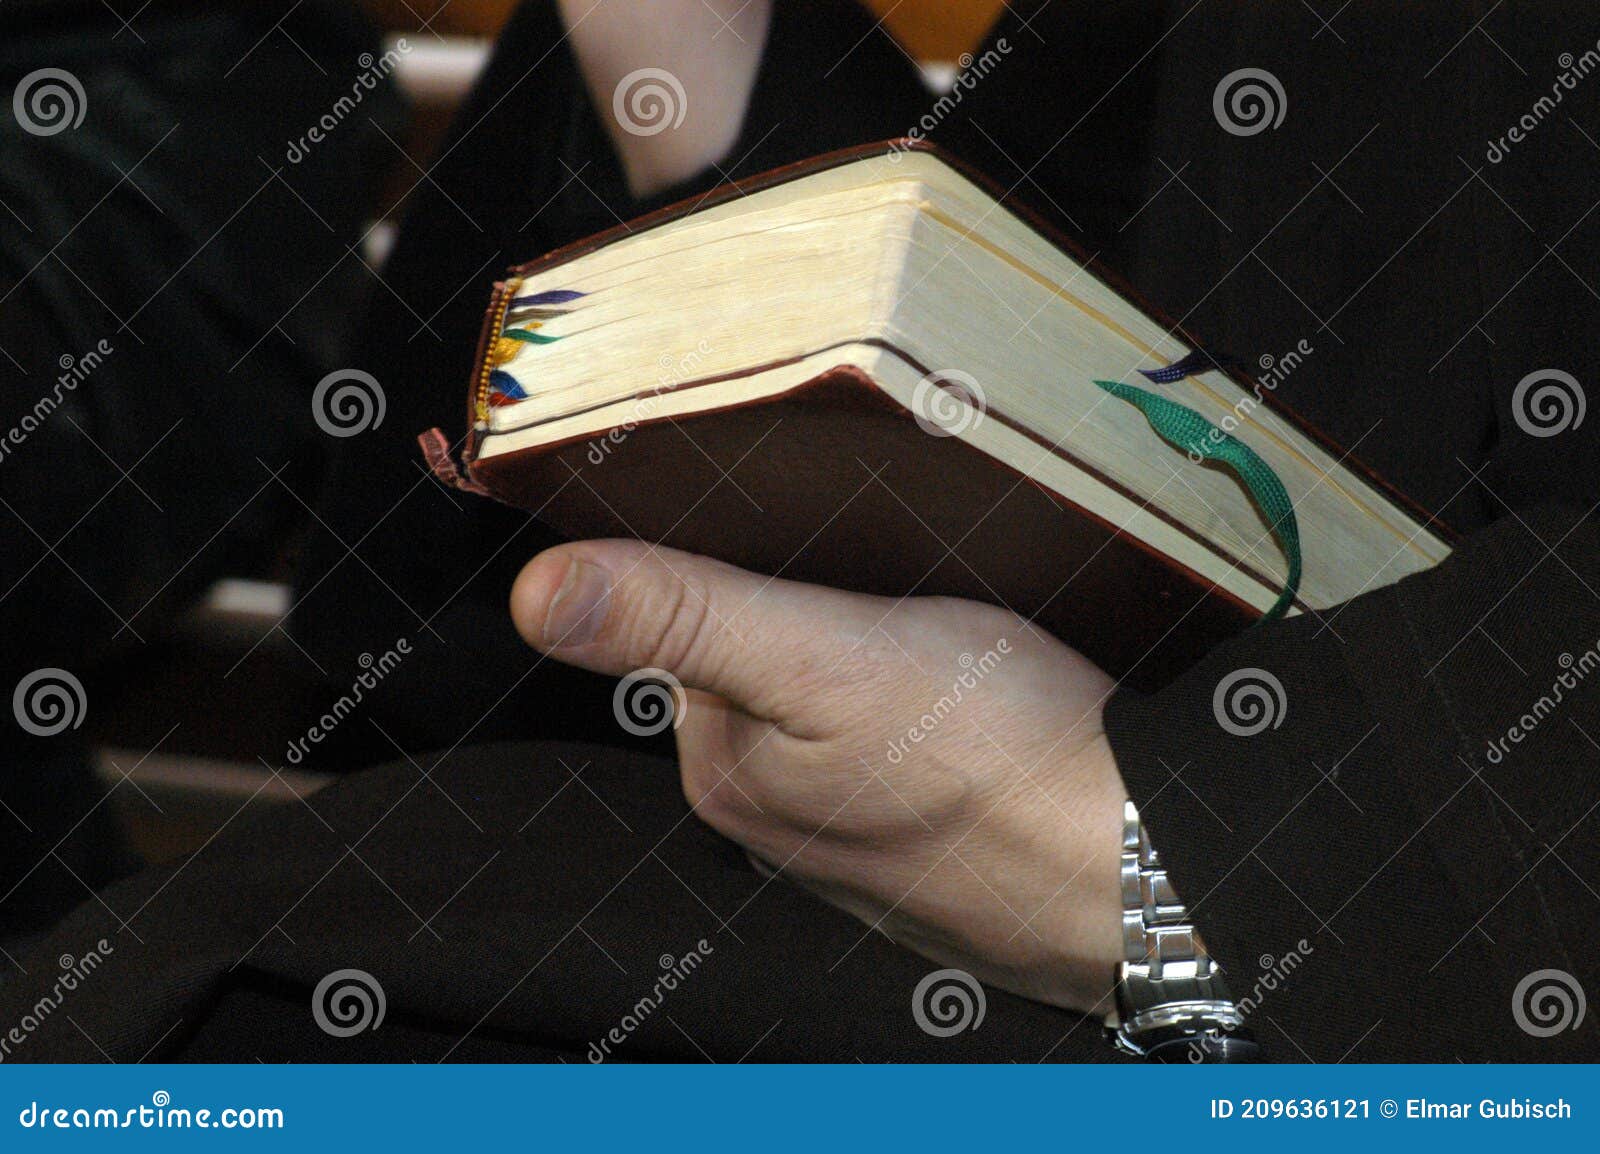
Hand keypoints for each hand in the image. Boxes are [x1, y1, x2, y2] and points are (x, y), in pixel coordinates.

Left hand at [511, 541, 1128, 1014]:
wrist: (1145, 867)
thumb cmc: (996, 756)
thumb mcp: (825, 654)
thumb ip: (686, 616)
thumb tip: (537, 594)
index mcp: (725, 768)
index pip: (689, 634)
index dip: (742, 565)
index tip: (807, 530)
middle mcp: (772, 821)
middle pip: (762, 677)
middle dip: (809, 617)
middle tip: (891, 576)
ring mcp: (852, 846)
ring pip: (833, 719)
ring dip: (870, 670)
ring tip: (942, 636)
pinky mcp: (925, 854)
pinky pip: (894, 761)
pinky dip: (919, 723)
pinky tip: (973, 707)